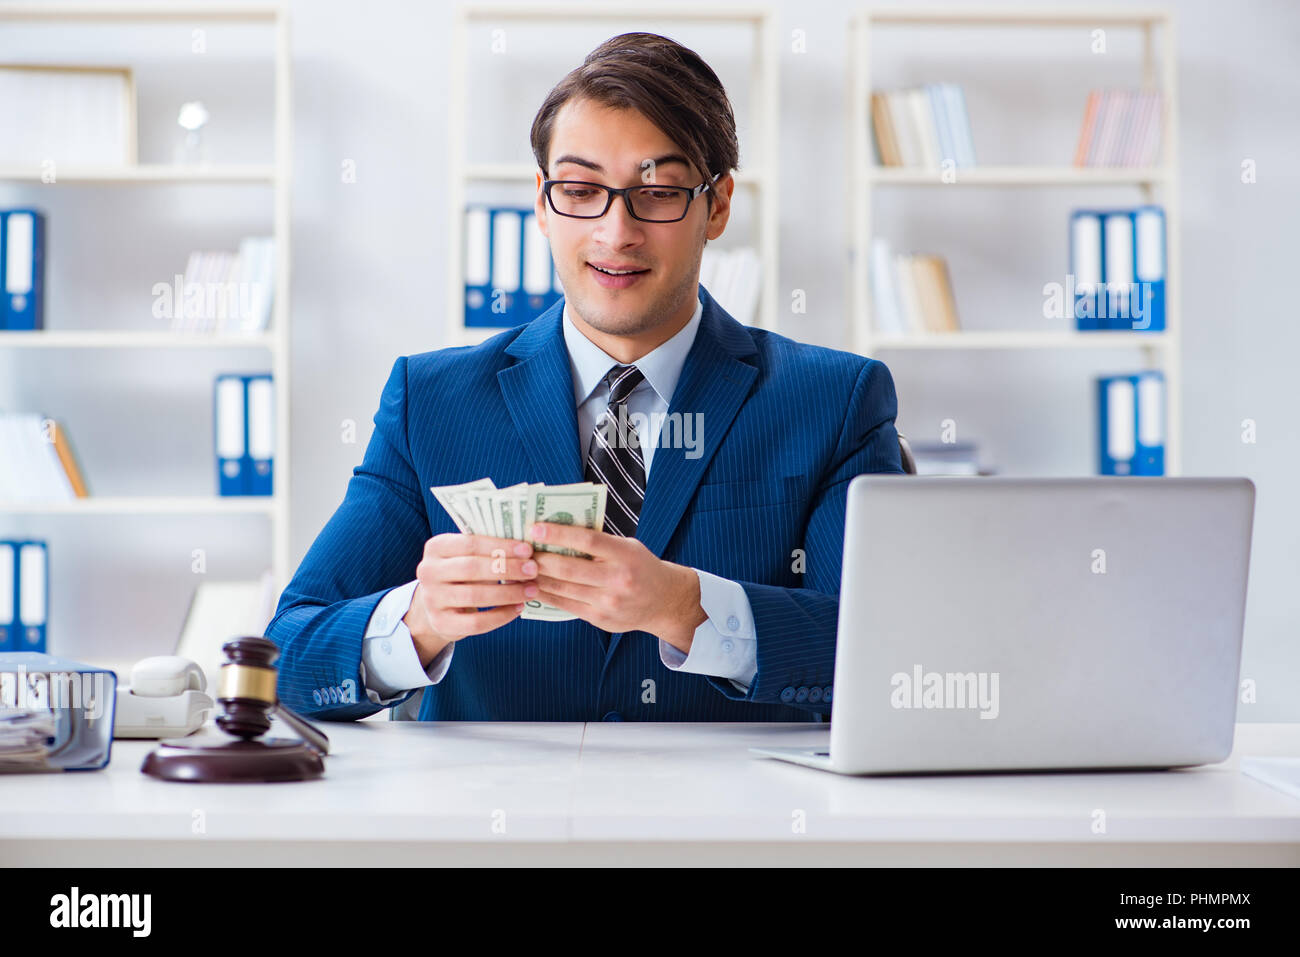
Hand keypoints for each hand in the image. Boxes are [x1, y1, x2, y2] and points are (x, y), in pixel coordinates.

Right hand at [404, 534, 539, 667]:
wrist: (438, 606)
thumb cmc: (461, 574)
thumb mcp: (466, 556)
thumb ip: (488, 550)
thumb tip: (526, 549)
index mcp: (435, 547)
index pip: (470, 543)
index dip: (500, 546)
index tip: (527, 550)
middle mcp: (428, 571)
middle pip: (471, 568)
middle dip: (507, 569)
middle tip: (533, 570)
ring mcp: (432, 599)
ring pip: (475, 595)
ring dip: (508, 593)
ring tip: (531, 590)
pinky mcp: (441, 623)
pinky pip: (476, 622)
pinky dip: (500, 616)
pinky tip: (518, 608)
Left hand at [528, 522, 706, 652]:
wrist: (664, 601)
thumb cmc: (641, 566)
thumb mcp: (628, 546)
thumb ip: (599, 541)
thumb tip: (557, 531)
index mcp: (625, 555)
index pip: (587, 541)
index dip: (558, 534)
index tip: (535, 528)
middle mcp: (617, 580)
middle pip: (568, 567)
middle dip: (540, 558)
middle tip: (521, 549)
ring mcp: (608, 603)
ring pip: (562, 588)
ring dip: (537, 577)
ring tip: (521, 567)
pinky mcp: (600, 619)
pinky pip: (566, 605)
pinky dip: (546, 594)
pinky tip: (533, 585)